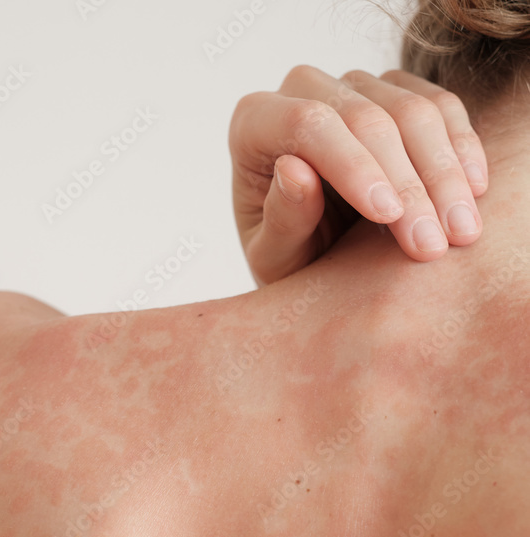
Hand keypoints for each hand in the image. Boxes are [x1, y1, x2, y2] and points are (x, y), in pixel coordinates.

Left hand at [229, 65, 488, 285]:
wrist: (314, 257)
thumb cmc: (284, 258)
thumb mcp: (273, 257)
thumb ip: (281, 219)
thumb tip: (294, 171)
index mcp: (254, 124)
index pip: (309, 125)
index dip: (354, 166)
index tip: (390, 216)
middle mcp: (301, 91)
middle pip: (366, 117)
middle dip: (407, 183)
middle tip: (433, 243)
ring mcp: (353, 87)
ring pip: (412, 110)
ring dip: (443, 174)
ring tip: (461, 232)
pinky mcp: (397, 94)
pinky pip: (441, 107)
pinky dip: (461, 150)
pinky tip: (473, 193)